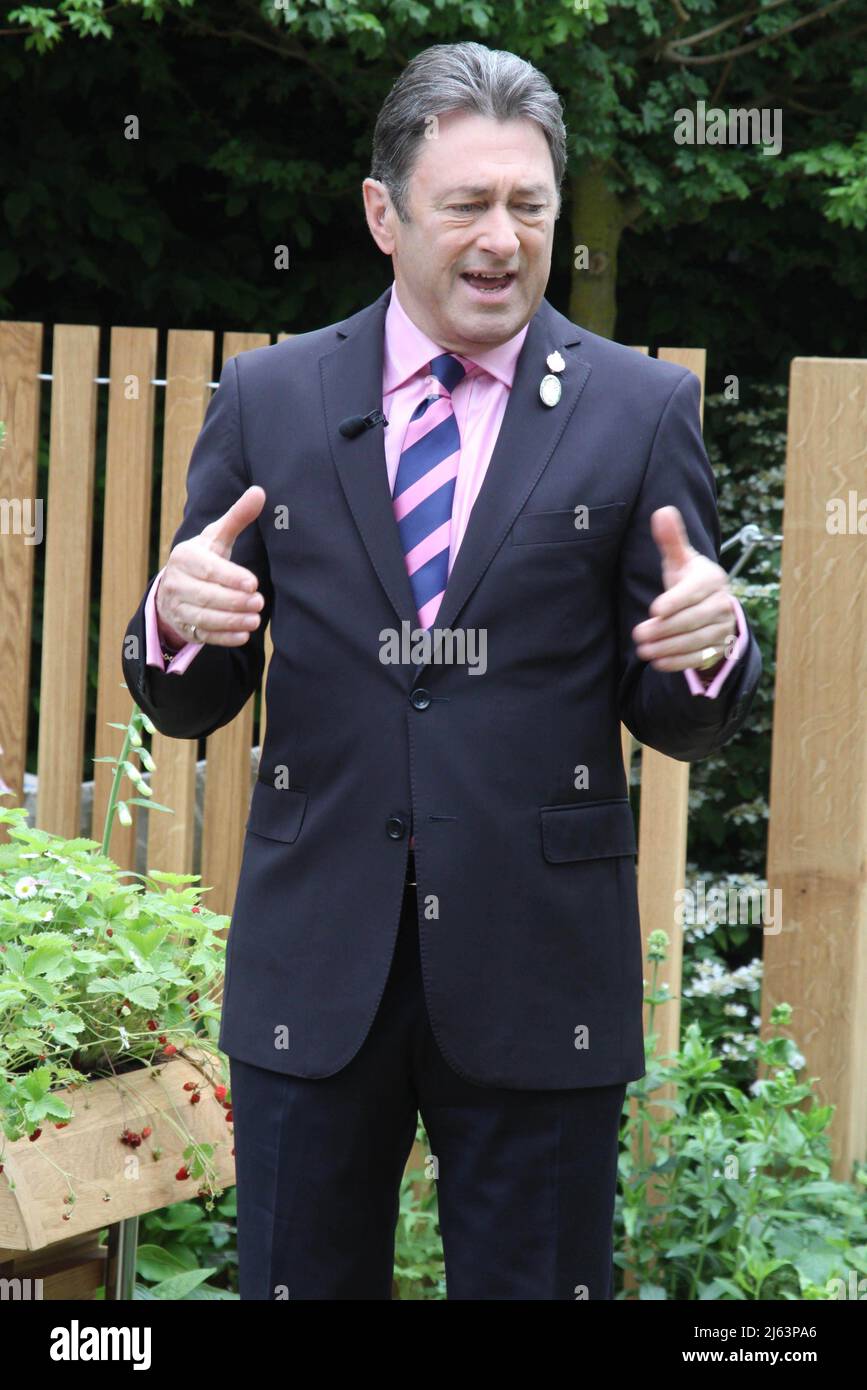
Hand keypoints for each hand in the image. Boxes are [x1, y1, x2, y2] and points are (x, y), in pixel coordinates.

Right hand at [156, 485, 266, 647]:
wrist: (177, 585)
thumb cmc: (204, 557)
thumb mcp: (217, 537)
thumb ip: (237, 516)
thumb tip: (260, 491)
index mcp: (184, 557)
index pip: (208, 569)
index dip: (230, 577)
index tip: (253, 583)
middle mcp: (176, 582)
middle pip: (206, 595)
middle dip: (234, 601)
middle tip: (259, 602)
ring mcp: (177, 607)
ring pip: (204, 617)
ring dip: (231, 621)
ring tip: (256, 620)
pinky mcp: (185, 626)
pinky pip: (203, 635)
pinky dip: (223, 637)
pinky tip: (243, 635)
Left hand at [631, 505, 735, 672]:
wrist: (712, 605)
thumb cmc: (688, 579)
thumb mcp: (680, 560)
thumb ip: (670, 539)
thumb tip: (662, 511)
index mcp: (711, 579)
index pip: (694, 592)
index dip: (675, 601)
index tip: (654, 610)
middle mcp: (722, 603)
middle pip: (693, 619)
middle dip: (665, 629)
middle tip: (638, 635)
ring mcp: (723, 627)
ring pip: (696, 640)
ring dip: (668, 647)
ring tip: (643, 650)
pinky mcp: (719, 647)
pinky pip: (700, 657)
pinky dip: (678, 662)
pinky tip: (658, 662)